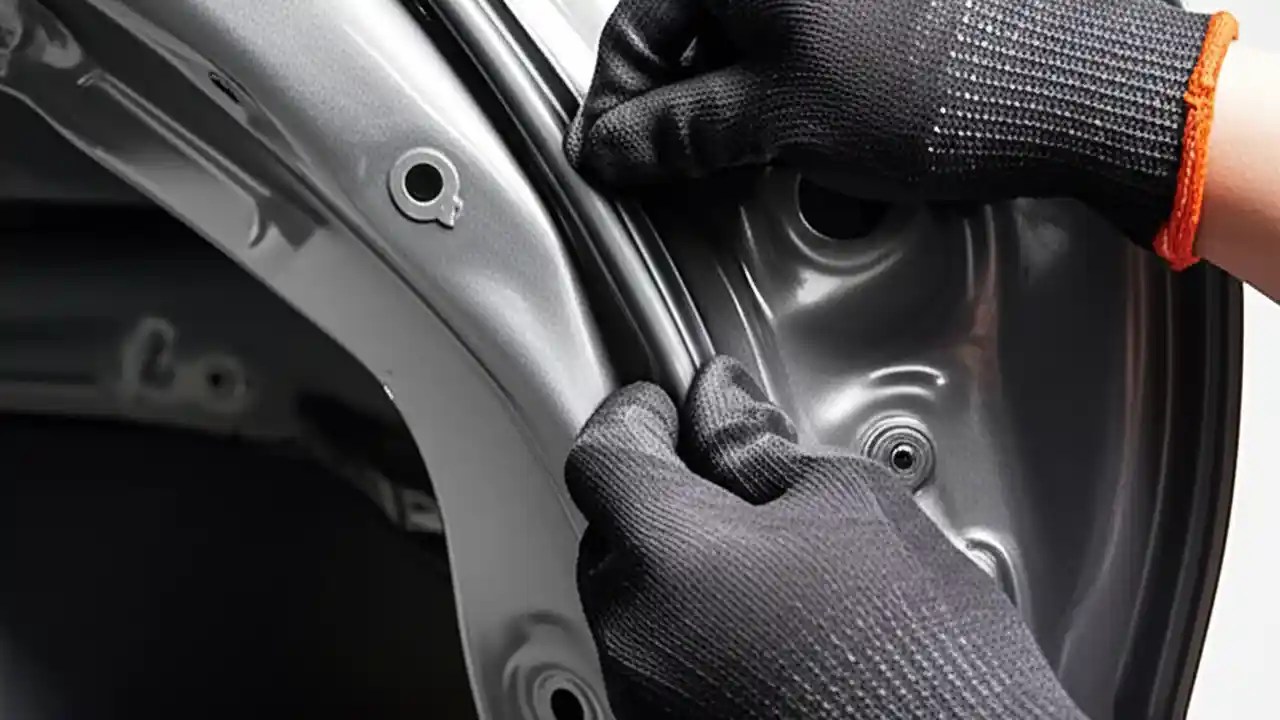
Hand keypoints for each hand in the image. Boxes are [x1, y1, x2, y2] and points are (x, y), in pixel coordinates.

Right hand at [566, 0, 1217, 241]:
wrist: (1067, 88)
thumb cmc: (939, 83)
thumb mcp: (775, 119)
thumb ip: (676, 133)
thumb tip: (614, 147)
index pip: (637, 28)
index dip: (615, 107)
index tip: (610, 159)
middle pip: (691, 34)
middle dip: (680, 113)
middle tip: (677, 175)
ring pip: (747, 47)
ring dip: (735, 112)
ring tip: (751, 167)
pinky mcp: (877, 13)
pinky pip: (800, 51)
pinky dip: (785, 99)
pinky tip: (804, 142)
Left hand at [566, 356, 1084, 718]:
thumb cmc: (925, 660)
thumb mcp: (852, 504)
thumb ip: (757, 445)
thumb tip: (720, 409)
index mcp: (668, 558)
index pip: (605, 454)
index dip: (639, 416)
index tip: (667, 406)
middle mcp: (636, 637)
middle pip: (613, 531)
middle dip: (667, 493)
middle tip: (737, 478)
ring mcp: (647, 699)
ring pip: (637, 600)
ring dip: (685, 566)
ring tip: (777, 564)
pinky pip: (661, 660)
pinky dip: (698, 630)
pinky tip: (774, 627)